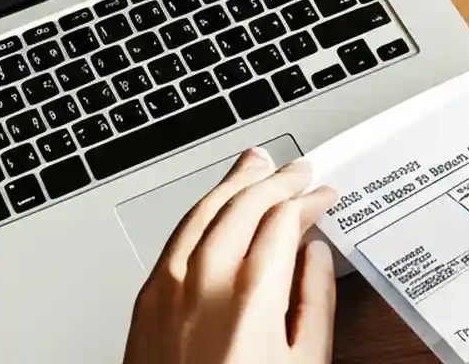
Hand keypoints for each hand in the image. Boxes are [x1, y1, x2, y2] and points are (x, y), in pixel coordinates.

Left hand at [123, 149, 338, 363]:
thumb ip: (316, 302)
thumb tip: (317, 256)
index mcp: (253, 293)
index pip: (284, 217)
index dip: (307, 198)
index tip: (322, 195)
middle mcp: (206, 279)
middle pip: (244, 202)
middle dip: (275, 179)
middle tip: (297, 171)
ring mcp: (169, 285)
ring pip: (204, 209)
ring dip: (234, 181)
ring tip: (255, 165)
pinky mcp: (146, 297)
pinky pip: (176, 233)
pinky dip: (201, 207)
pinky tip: (213, 204)